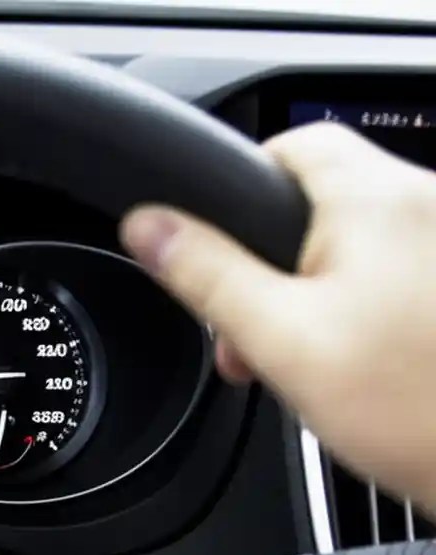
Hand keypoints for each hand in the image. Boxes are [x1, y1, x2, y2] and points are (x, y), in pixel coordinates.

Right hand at [120, 122, 435, 513]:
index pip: (292, 144)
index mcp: (377, 199)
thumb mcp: (282, 340)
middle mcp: (429, 205)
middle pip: (322, 203)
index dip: (240, 189)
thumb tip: (148, 227)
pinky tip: (356, 363)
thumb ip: (207, 275)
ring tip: (303, 359)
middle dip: (272, 264)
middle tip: (254, 329)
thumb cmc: (417, 408)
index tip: (217, 242)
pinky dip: (365, 307)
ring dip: (316, 292)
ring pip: (359, 245)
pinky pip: (398, 274)